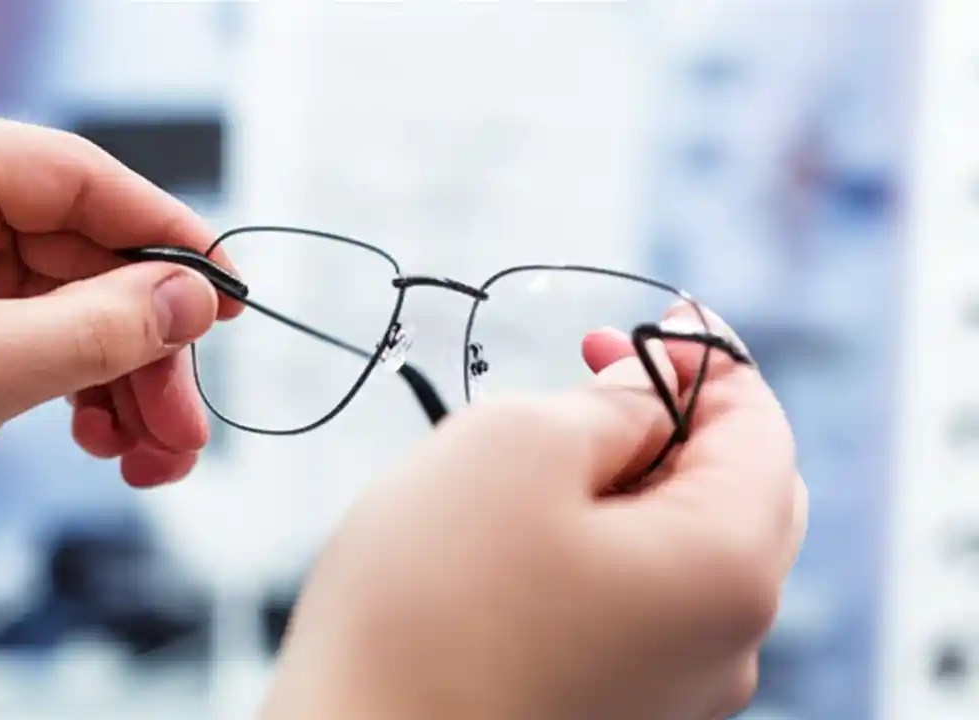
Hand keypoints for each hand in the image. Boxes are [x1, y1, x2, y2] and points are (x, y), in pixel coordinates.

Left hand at [0, 105, 236, 612]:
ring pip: (79, 308)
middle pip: (89, 258)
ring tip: (155, 458)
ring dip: (126, 383)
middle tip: (186, 425)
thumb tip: (195, 298)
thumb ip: (99, 330)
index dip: (166, 238)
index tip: (229, 294)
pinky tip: (104, 445)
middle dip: (146, 350)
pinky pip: (48, 341)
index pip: (80, 180)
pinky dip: (86, 393)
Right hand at [263, 306, 804, 719]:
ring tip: (536, 456)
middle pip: (735, 490)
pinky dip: (602, 542)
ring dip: (627, 480)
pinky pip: (637, 599)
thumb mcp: (515, 448)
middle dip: (672, 418)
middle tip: (592, 377)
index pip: (760, 426)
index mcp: (725, 566)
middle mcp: (724, 641)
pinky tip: (526, 531)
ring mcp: (673, 686)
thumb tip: (648, 397)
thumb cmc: (426, 613)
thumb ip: (608, 404)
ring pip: (679, 544)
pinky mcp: (617, 706)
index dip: (707, 357)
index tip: (656, 320)